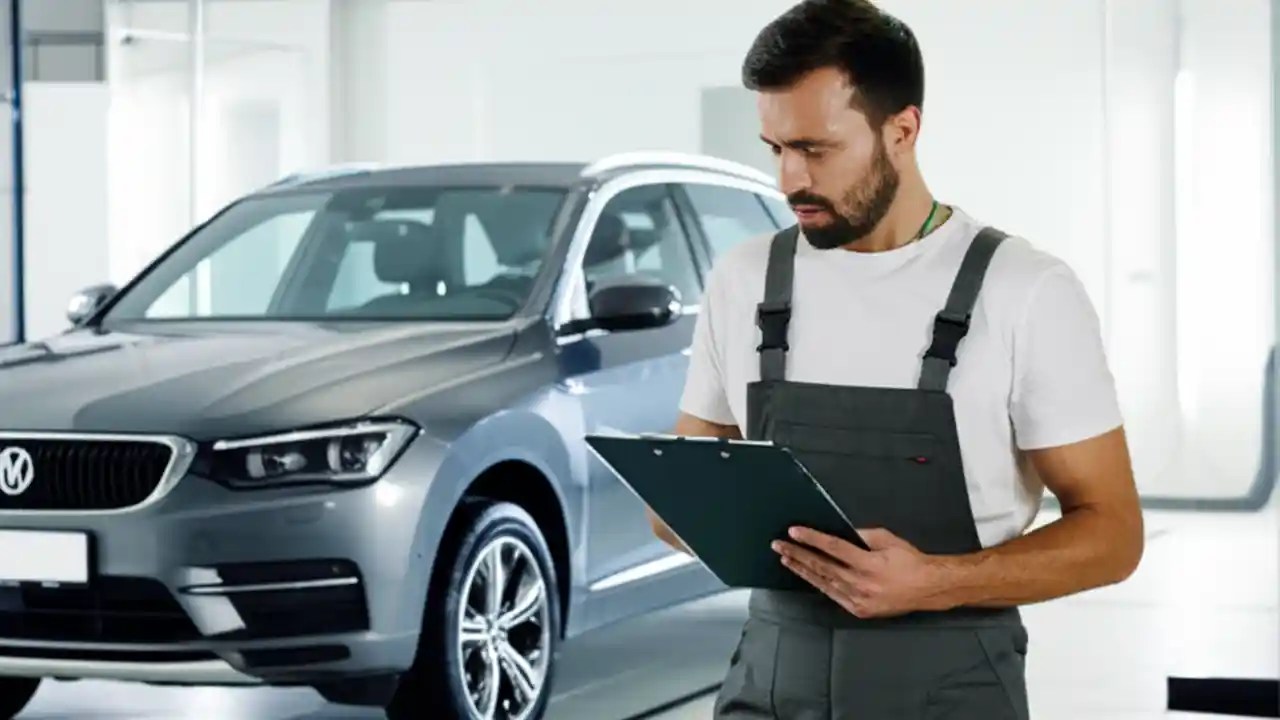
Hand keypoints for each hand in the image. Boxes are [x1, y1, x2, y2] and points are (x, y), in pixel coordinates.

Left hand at [773, 526, 948, 618]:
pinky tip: (806, 576)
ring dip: (803, 570)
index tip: (794, 532)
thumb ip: (862, 535)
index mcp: (869, 564)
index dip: (811, 539)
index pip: (833, 548)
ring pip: (823, 583)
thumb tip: (841, 532)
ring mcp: (859, 600)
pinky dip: (818, 584)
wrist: (928, 588)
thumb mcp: (888, 540)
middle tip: (779, 545)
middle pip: (822, 566)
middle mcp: (861, 583)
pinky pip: (833, 595)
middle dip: (798, 554)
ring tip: (786, 559)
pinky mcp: (859, 610)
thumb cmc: (910, 561)